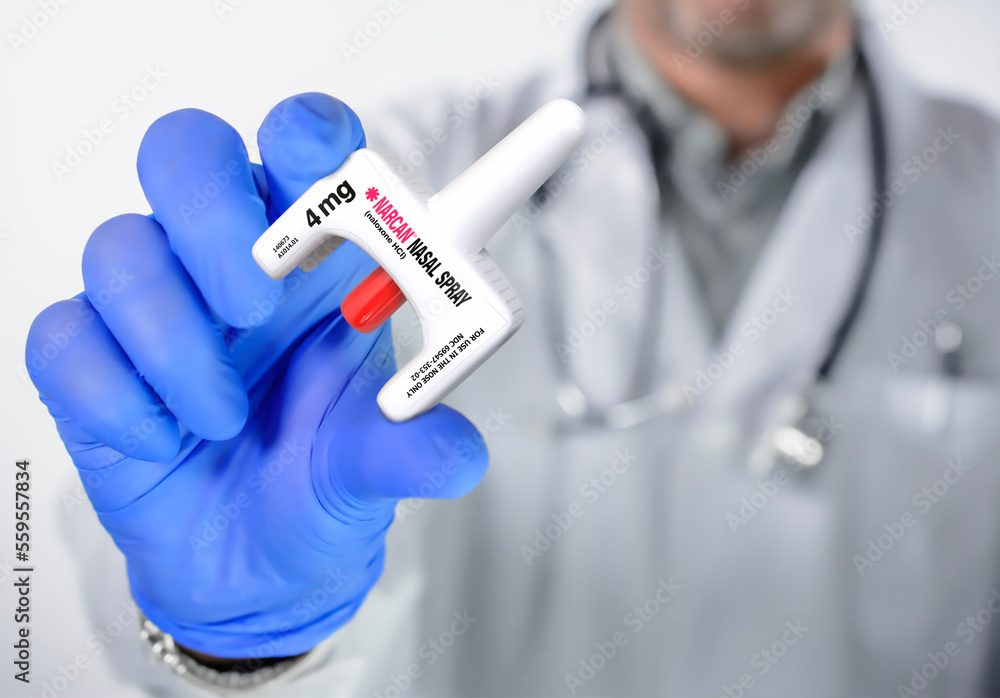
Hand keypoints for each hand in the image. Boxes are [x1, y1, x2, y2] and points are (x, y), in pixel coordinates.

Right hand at [25, 93, 487, 658]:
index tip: (317, 154)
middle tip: (252, 305)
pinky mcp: (93, 364)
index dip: (305, 131)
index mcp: (317, 258)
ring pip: (120, 248)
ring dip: (172, 339)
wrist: (254, 569)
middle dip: (211, 214)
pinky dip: (113, 395)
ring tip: (222, 420)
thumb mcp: (375, 467)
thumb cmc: (318, 484)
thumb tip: (456, 453)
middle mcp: (230, 263)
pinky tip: (160, 441)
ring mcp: (156, 307)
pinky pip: (64, 338)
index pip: (302, 149)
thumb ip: (410, 449)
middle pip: (187, 155)